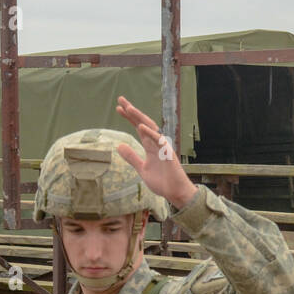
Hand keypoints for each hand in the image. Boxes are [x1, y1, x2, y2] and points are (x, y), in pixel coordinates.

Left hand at [115, 95, 197, 209]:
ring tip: (129, 108)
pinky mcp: (168, 154)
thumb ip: (132, 157)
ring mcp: (163, 148)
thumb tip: (119, 145)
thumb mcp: (142, 169)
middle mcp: (156, 143)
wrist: (175, 193)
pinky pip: (159, 141)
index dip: (129, 118)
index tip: (118, 108)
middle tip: (120, 99)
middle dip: (132, 112)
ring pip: (151, 128)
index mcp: (150, 146)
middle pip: (143, 123)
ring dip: (140, 118)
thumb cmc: (162, 182)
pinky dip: (150, 133)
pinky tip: (141, 127)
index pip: (138, 128)